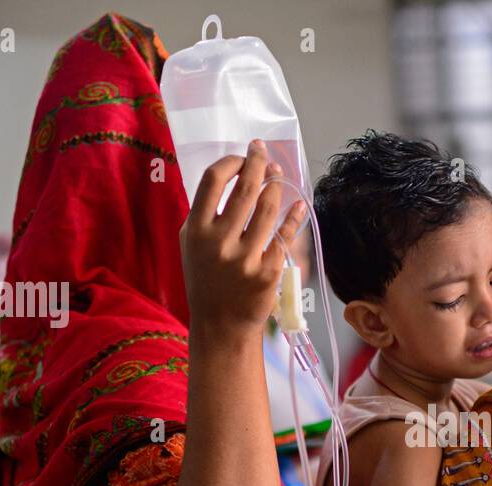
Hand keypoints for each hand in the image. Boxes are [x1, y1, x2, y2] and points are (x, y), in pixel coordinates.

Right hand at [180, 141, 306, 343]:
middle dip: (258, 165)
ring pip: (267, 209)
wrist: (221, 325)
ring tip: (279, 176)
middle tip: (265, 153)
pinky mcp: (267, 273)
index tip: (241, 158)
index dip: (231, 162)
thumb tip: (232, 175)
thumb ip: (204, 213)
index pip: (213, 180)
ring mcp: (244, 259)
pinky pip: (285, 236)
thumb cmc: (207, 280)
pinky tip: (299, 205)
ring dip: (276, 186)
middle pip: (244, 190)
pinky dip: (294, 217)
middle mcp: (219, 243)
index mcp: (196, 230)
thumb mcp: (192, 245)